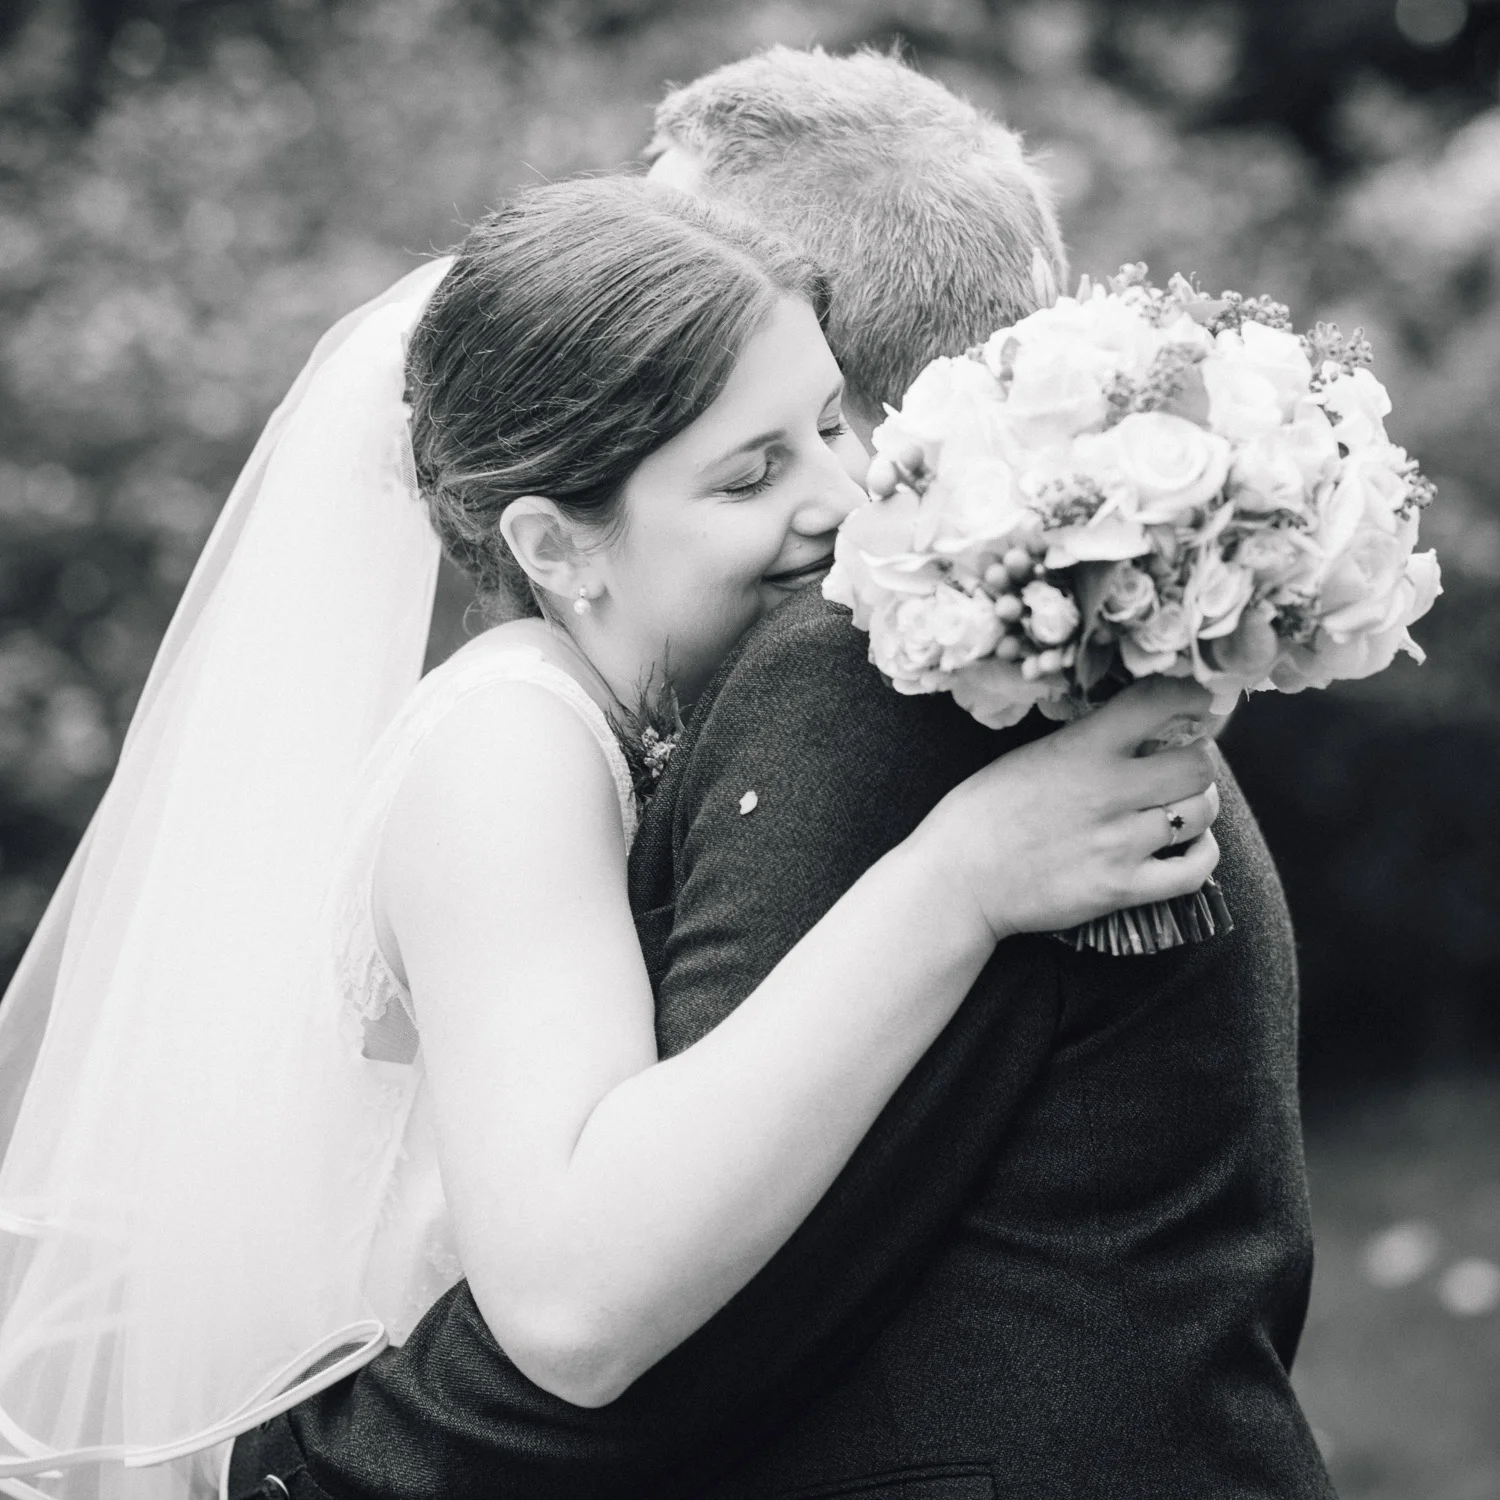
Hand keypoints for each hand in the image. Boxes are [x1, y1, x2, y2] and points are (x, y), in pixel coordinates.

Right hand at [919, 679, 1221, 941]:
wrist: (956, 879)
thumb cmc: (983, 812)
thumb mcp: (1030, 755)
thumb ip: (1086, 741)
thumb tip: (1139, 727)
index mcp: (1081, 748)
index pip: (1158, 700)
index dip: (1191, 694)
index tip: (1197, 701)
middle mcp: (1107, 791)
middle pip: (1198, 764)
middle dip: (1197, 760)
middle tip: (1181, 765)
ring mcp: (1117, 844)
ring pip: (1200, 813)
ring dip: (1197, 806)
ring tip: (1178, 806)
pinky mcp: (1120, 889)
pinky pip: (1195, 871)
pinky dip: (1202, 854)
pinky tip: (1186, 846)